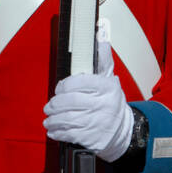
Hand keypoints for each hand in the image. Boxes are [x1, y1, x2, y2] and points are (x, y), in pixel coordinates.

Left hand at [43, 40, 133, 162]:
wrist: (123, 130)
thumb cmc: (110, 101)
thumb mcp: (109, 77)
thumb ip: (102, 57)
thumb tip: (100, 34)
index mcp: (107, 87)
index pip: (80, 82)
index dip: (64, 85)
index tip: (59, 88)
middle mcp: (104, 105)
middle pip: (71, 102)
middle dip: (55, 104)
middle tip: (50, 105)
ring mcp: (98, 123)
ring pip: (67, 119)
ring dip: (53, 119)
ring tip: (49, 117)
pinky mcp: (92, 138)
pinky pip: (69, 134)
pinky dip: (57, 132)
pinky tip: (53, 129)